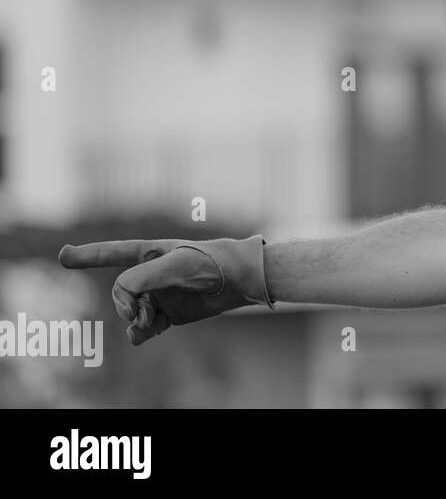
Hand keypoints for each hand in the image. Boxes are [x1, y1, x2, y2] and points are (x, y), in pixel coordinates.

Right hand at [59, 236, 273, 344]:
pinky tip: (140, 335)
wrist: (239, 280)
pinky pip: (145, 328)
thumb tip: (123, 298)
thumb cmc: (209, 263)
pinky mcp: (169, 314)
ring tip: (149, 319)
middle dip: (123, 303)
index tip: (63, 256)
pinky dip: (140, 333)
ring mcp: (158, 295)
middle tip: (137, 311)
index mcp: (148, 253)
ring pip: (131, 313)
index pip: (111, 253)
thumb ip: (141, 278)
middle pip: (120, 293)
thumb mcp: (174, 265)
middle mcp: (150, 275)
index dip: (87, 255)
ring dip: (135, 319)